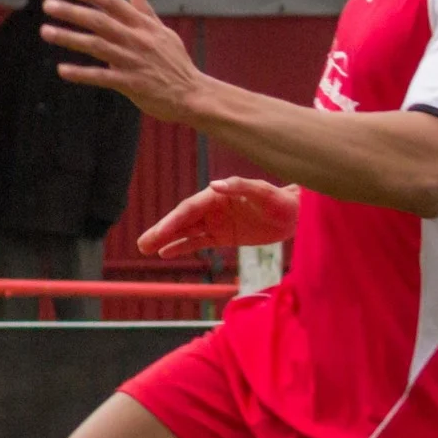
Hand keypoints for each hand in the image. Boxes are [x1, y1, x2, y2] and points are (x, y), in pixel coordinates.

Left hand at [39, 0, 204, 122]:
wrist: (192, 94)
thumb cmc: (176, 63)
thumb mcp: (164, 32)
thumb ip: (145, 11)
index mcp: (143, 25)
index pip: (112, 2)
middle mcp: (136, 39)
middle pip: (99, 20)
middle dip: (71, 11)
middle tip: (47, 5)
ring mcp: (132, 61)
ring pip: (95, 45)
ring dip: (68, 38)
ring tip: (45, 32)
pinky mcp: (130, 83)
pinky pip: (101, 77)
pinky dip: (81, 73)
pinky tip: (62, 70)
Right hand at [136, 176, 298, 258]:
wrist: (295, 215)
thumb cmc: (281, 201)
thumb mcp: (263, 192)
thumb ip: (240, 186)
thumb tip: (214, 184)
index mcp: (218, 195)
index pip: (189, 209)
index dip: (172, 222)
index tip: (158, 234)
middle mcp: (212, 208)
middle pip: (182, 221)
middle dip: (161, 232)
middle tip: (142, 244)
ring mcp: (216, 222)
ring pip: (186, 232)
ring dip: (166, 240)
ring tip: (146, 249)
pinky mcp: (222, 236)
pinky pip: (198, 242)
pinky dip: (181, 247)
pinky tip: (166, 253)